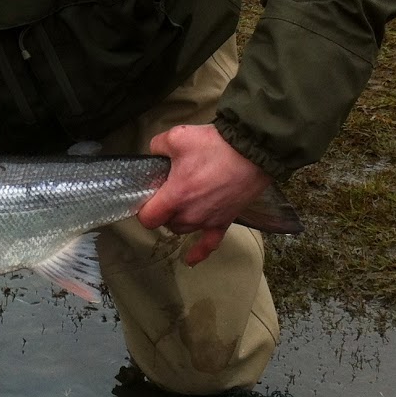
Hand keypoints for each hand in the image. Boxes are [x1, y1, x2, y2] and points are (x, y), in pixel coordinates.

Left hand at [138, 124, 272, 265]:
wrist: (252, 153)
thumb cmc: (216, 146)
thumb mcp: (178, 136)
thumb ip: (157, 145)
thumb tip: (154, 152)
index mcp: (176, 196)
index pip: (148, 218)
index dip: (143, 208)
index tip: (147, 195)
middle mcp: (190, 214)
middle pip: (165, 223)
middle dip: (163, 209)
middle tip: (167, 190)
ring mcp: (208, 220)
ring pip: (183, 230)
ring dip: (178, 220)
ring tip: (181, 204)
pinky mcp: (224, 221)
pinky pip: (209, 243)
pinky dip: (199, 252)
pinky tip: (190, 259)